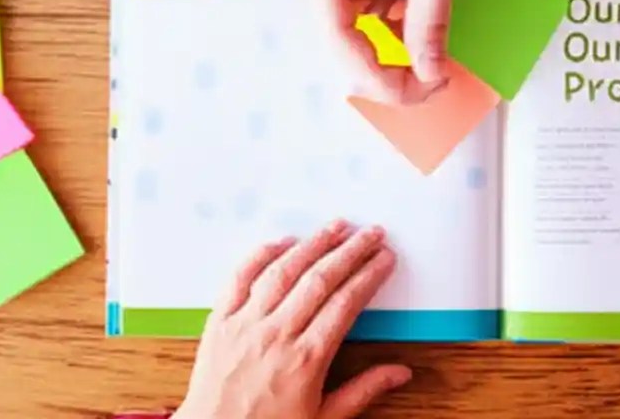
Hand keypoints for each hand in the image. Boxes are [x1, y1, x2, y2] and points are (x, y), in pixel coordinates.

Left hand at [175, 221, 409, 418]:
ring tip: (334, 227)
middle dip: (350, 251)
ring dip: (312, 244)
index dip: (369, 276)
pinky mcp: (219, 322)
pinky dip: (259, 256)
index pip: (346, 303)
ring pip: (283, 271)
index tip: (384, 259)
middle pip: (320, 280)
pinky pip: (239, 279)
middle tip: (370, 233)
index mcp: (306, 360)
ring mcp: (245, 325)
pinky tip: (280, 243)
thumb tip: (399, 373)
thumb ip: (362, 391)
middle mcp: (276, 335)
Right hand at [307, 0, 472, 104]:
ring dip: (404, 37)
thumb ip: (430, 21)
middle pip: (350, 45)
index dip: (380, 77)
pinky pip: (381, 11)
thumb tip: (429, 71)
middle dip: (393, 65)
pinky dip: (407, 15)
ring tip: (436, 21)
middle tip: (433, 82)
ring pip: (369, 32)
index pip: (343, 43)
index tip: (417, 92)